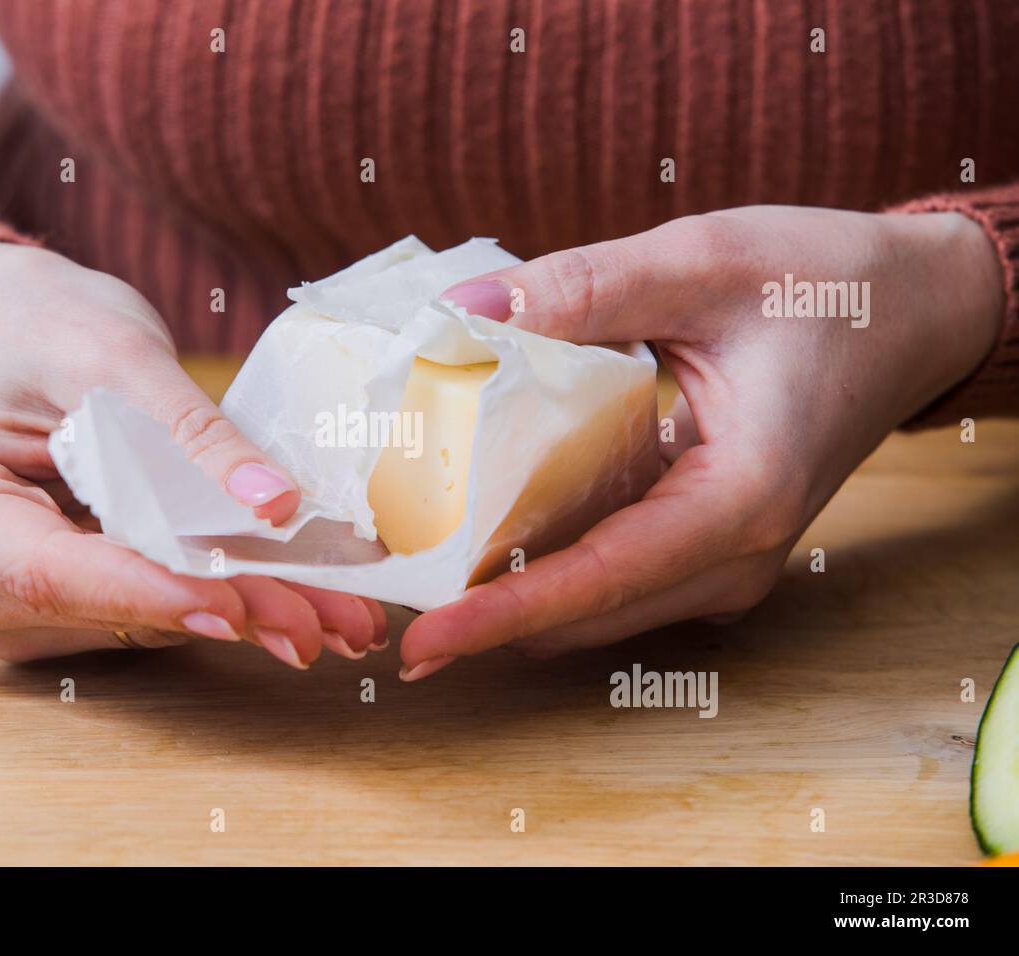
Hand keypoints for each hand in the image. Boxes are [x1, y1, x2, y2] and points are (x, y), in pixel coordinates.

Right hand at [0, 239, 385, 665]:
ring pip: (126, 627)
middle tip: (334, 622)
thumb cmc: (35, 326)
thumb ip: (190, 431)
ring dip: (235, 615)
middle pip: (95, 610)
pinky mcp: (41, 608)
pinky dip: (213, 603)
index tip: (241, 604)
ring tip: (333, 609)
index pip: (45, 570)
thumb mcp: (115, 353)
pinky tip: (288, 597)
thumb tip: (275, 505)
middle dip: (223, 611)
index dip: (149, 592)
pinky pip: (134, 617)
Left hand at [399, 206, 1004, 679]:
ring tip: (419, 553)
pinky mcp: (706, 547)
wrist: (906, 311)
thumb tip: (458, 312)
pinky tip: (487, 521)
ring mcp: (722, 564)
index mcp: (738, 501)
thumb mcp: (701, 262)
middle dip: (485, 608)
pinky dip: (547, 563)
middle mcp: (733, 556)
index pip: (597, 582)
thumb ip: (582, 286)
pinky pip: (612, 577)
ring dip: (511, 590)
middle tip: (387, 580)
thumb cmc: (823, 285)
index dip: (500, 617)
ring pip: (592, 606)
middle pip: (583, 611)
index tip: (420, 642)